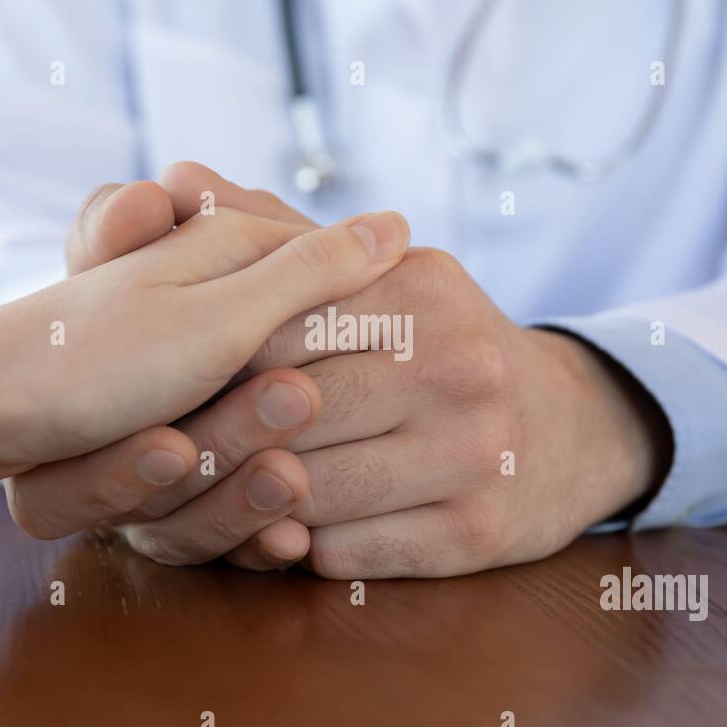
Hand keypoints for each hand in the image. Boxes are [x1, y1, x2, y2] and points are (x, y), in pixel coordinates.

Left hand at [7, 165, 669, 576]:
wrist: (570, 430)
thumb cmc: (444, 346)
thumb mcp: (386, 276)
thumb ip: (280, 235)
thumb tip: (175, 174)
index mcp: (418, 288)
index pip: (274, 324)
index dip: (202, 362)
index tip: (156, 386)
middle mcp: (454, 365)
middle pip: (286, 413)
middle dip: (213, 438)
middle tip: (158, 454)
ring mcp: (471, 453)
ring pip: (309, 491)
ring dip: (246, 500)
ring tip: (205, 495)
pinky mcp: (475, 533)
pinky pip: (347, 552)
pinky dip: (299, 546)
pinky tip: (279, 530)